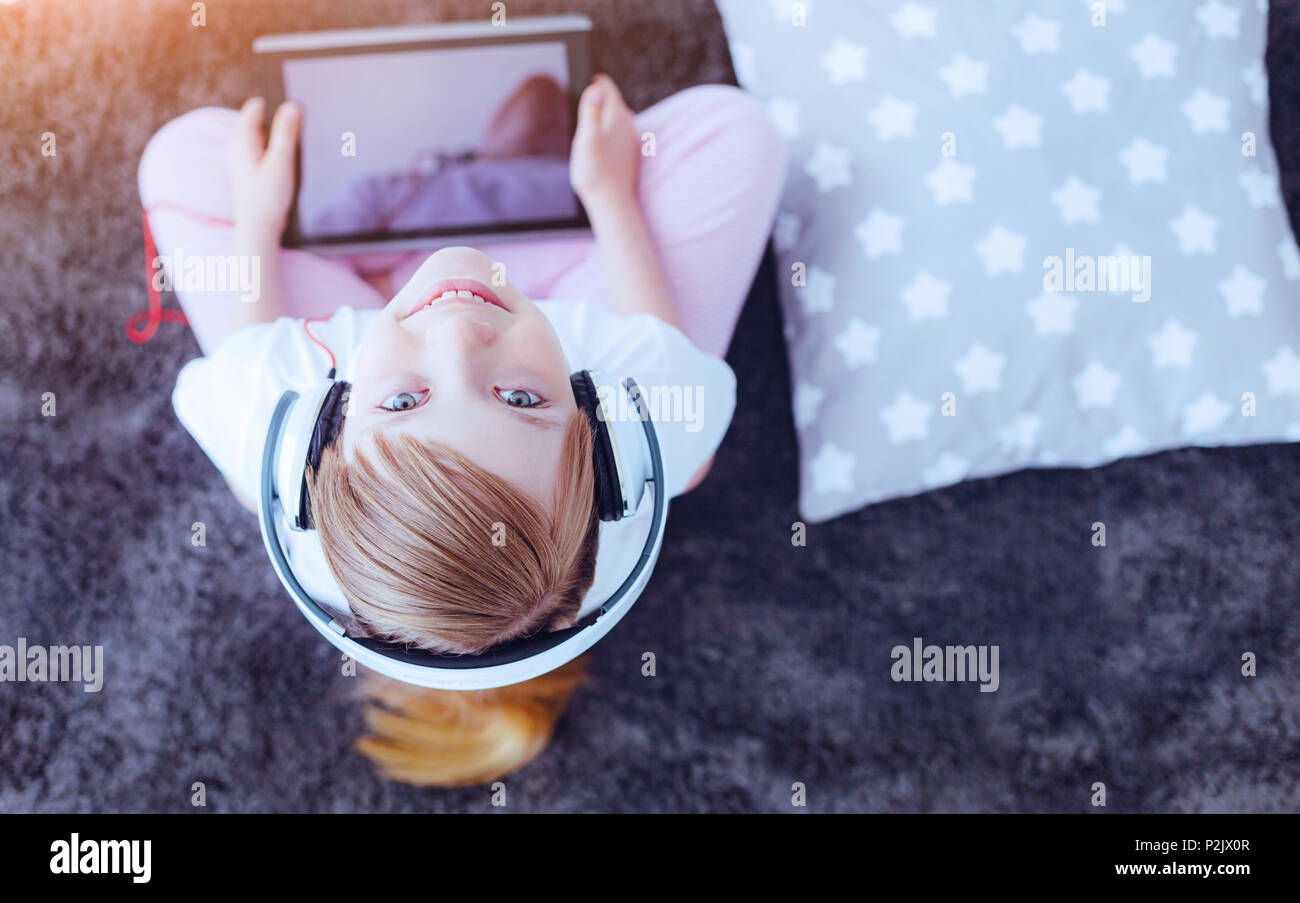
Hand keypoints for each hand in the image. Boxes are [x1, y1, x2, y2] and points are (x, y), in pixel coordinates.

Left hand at [227, 97, 299, 236]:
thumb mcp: (281, 161)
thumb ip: (286, 132)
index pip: (255, 107)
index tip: (292, 108)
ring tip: (291, 154)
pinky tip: (284, 168)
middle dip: (278, 122)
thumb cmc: (266, 198)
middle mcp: (238, 147)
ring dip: (277, 140)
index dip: (275, 104)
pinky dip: (274, 154)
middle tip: (297, 132)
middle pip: (259, 122)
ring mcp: (241, 160)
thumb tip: (292, 106)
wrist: (258, 228)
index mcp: (243, 139)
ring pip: (261, 139)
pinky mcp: (248, 172)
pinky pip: (261, 153)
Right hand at [569, 74, 639, 211]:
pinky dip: (608, 133)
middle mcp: (629, 124)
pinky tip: (601, 144)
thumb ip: (591, 113)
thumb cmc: (595, 172)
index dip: (595, 83)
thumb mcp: (586, 139)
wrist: (612, 202)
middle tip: (586, 102)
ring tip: (591, 124)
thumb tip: (596, 89)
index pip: (607, 87)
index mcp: (617, 115)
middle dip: (598, 100)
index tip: (587, 83)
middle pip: (612, 101)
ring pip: (616, 118)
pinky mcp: (630, 152)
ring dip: (603, 118)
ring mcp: (632, 138)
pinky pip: (618, 134)